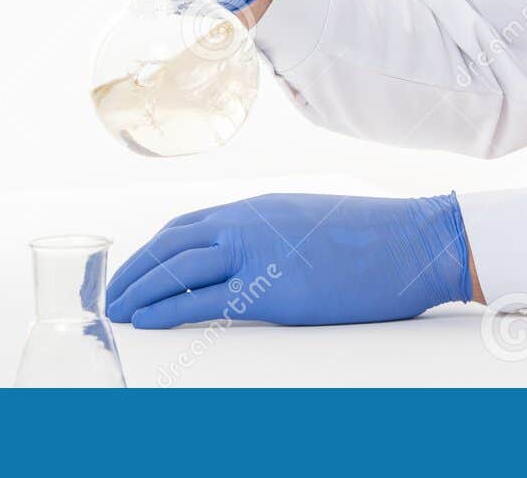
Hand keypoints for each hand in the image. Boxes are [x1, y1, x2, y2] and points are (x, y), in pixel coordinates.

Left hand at [104, 193, 473, 327]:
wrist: (414, 241)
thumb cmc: (375, 239)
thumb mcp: (313, 224)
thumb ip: (276, 235)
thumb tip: (259, 260)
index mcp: (258, 206)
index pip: (189, 224)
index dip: (155, 249)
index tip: (137, 268)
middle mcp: (248, 221)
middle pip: (171, 242)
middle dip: (135, 269)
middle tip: (113, 291)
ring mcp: (257, 253)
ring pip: (177, 267)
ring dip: (140, 289)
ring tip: (118, 309)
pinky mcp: (271, 289)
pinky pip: (202, 300)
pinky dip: (166, 308)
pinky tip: (146, 320)